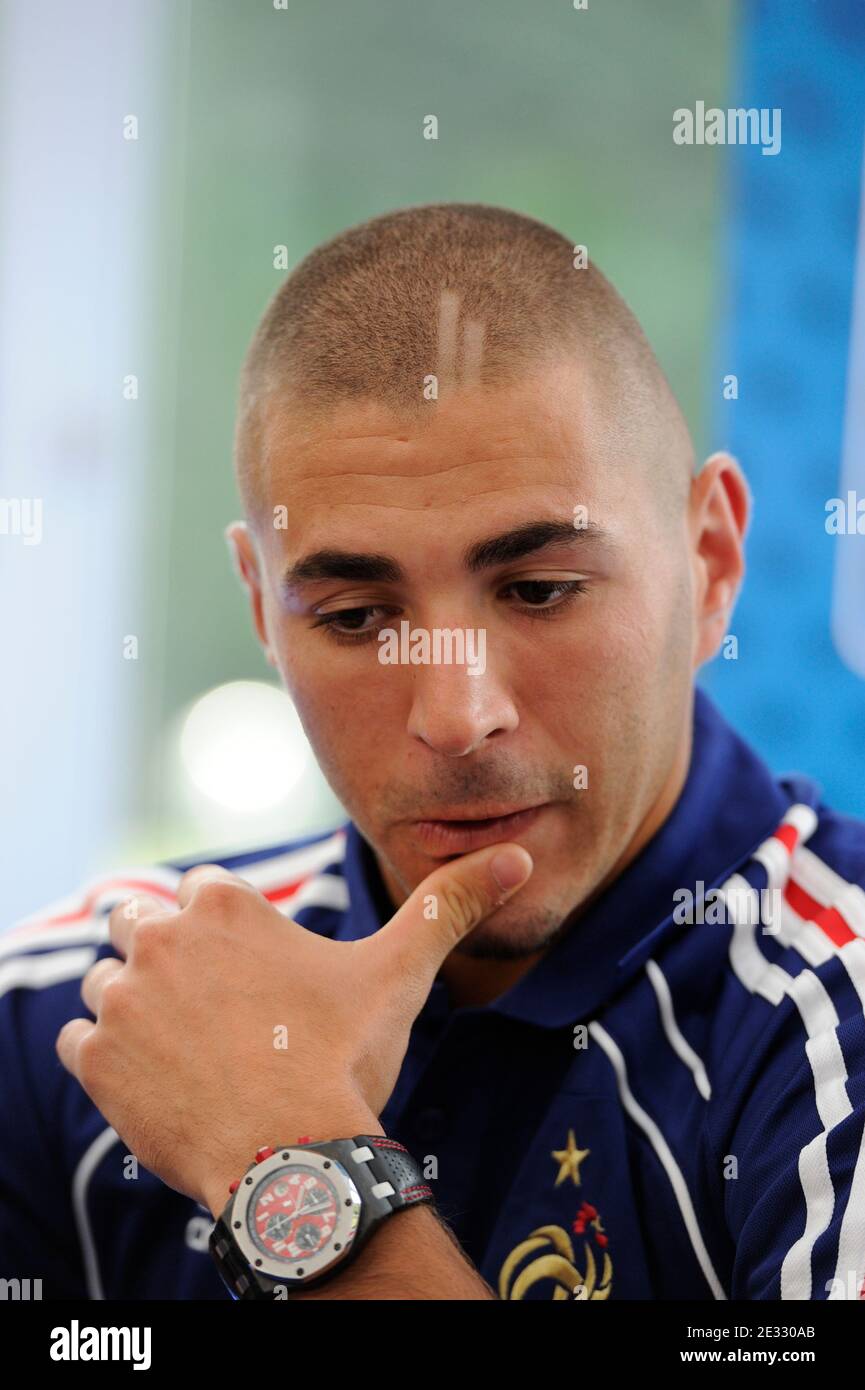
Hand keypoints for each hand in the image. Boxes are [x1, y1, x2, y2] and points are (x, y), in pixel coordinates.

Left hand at [56, 841, 532, 1214]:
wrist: (294, 1158)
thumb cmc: (344, 1059)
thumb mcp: (399, 972)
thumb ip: (450, 904)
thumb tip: (522, 855)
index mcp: (224, 906)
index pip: (199, 892)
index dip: (223, 932)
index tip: (248, 974)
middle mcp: (160, 938)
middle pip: (140, 925)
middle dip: (168, 959)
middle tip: (215, 1014)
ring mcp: (120, 998)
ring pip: (106, 983)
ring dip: (134, 1008)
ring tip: (190, 1053)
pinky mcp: (93, 1058)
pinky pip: (78, 1040)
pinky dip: (106, 1059)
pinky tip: (159, 1083)